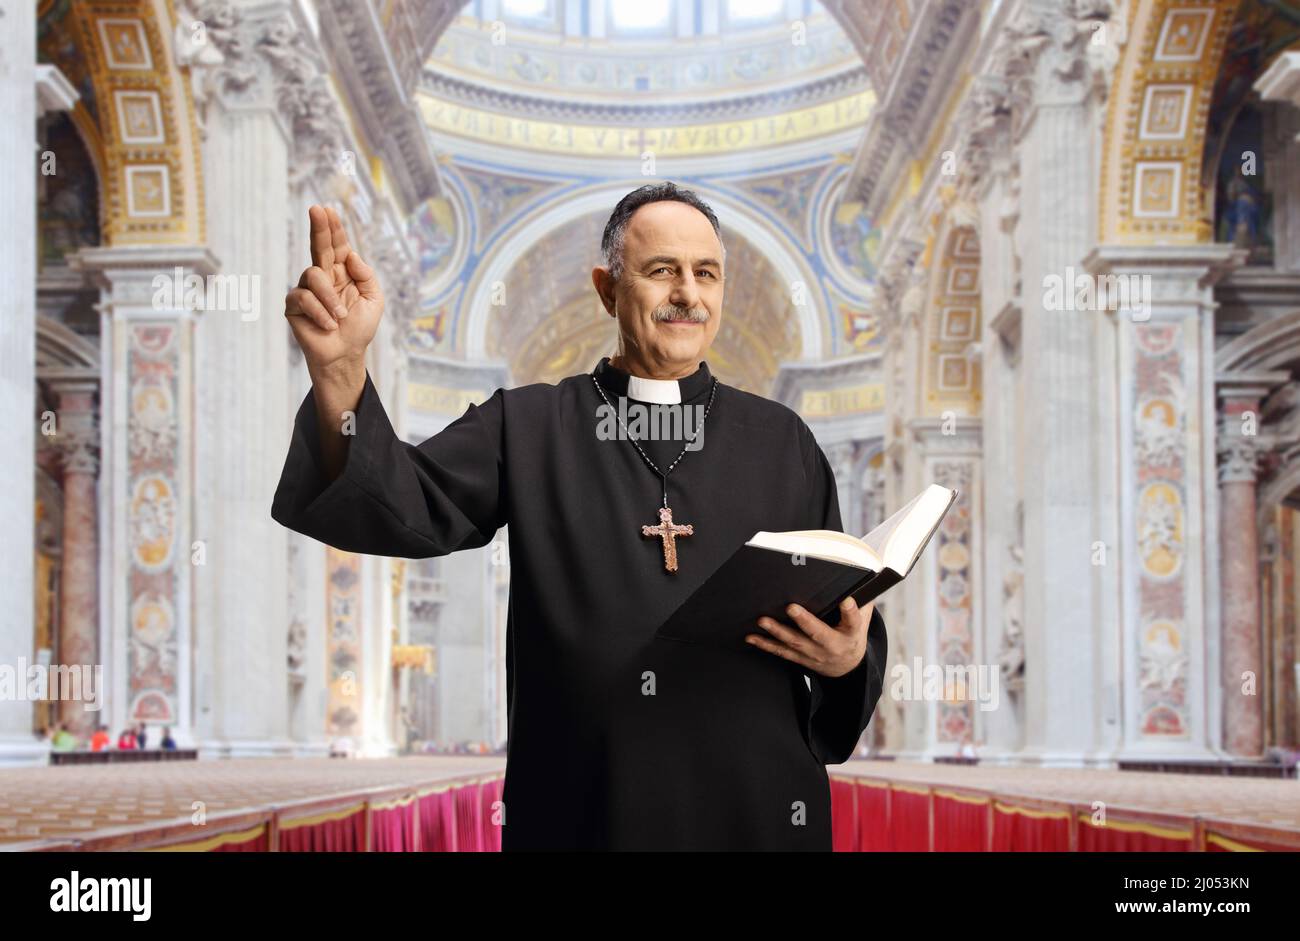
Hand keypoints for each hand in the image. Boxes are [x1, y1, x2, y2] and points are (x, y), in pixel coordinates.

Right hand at [284, 205, 383, 374]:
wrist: (345, 355)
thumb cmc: (359, 328)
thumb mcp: (373, 300)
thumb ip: (366, 275)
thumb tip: (351, 254)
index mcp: (343, 273)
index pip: (338, 246)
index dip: (333, 229)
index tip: (328, 210)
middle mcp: (323, 277)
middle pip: (319, 247)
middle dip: (319, 228)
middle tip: (316, 209)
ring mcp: (307, 290)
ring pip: (314, 276)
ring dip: (330, 299)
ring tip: (339, 318)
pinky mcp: (294, 305)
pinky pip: (304, 298)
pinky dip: (320, 313)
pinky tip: (328, 325)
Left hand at [747, 597, 872, 677]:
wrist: (847, 667)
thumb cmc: (851, 636)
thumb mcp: (863, 621)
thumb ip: (861, 602)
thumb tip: (861, 578)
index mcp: (851, 633)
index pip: (854, 621)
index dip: (851, 611)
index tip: (847, 600)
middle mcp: (832, 645)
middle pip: (818, 633)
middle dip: (804, 621)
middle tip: (791, 607)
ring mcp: (814, 654)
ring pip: (795, 642)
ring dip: (777, 631)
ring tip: (764, 620)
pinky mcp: (800, 658)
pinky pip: (781, 651)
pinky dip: (765, 644)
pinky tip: (752, 637)